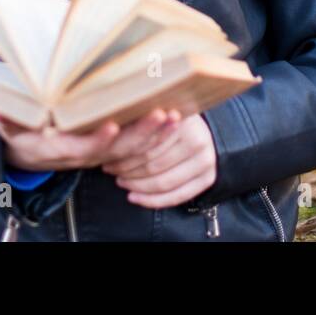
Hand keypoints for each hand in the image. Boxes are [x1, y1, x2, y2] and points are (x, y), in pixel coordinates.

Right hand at [0, 107, 181, 172]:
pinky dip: (157, 137)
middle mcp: (86, 154)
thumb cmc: (22, 133)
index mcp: (62, 148)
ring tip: (174, 116)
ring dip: (156, 136)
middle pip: (117, 150)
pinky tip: (173, 118)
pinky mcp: (113, 149)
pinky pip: (138, 148)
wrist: (29, 153)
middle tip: (161, 115)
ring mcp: (102, 154)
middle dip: (141, 134)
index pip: (83, 148)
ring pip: (133, 151)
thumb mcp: (9, 127)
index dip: (99, 140)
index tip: (112, 125)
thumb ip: (6, 120)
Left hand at [101, 112, 216, 209]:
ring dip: (138, 186)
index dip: (124, 154)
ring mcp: (205, 161)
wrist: (204, 132)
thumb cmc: (171, 121)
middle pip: (154, 164)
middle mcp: (198, 140)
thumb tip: (109, 129)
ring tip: (122, 182)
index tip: (107, 156)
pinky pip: (177, 196)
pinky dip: (153, 201)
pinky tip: (135, 198)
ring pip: (163, 182)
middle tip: (110, 170)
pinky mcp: (208, 178)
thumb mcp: (156, 113)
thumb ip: (139, 121)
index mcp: (183, 121)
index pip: (147, 145)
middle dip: (127, 170)